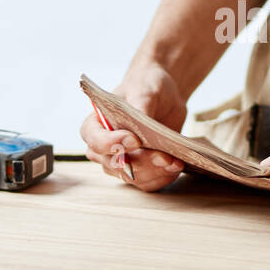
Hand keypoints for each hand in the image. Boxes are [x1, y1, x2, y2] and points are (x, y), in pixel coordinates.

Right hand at [80, 64, 187, 191]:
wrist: (162, 96)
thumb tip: (141, 128)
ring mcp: (121, 162)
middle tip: (164, 156)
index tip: (135, 140)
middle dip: (142, 163)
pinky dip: (162, 178)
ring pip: (133, 177)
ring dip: (155, 173)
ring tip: (175, 162)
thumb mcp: (144, 91)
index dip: (112, 145)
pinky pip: (147, 183)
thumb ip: (140, 107)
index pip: (96, 142)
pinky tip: (175, 167)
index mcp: (94, 125)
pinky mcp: (140, 169)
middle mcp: (103, 149)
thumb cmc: (145, 87)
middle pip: (115, 165)